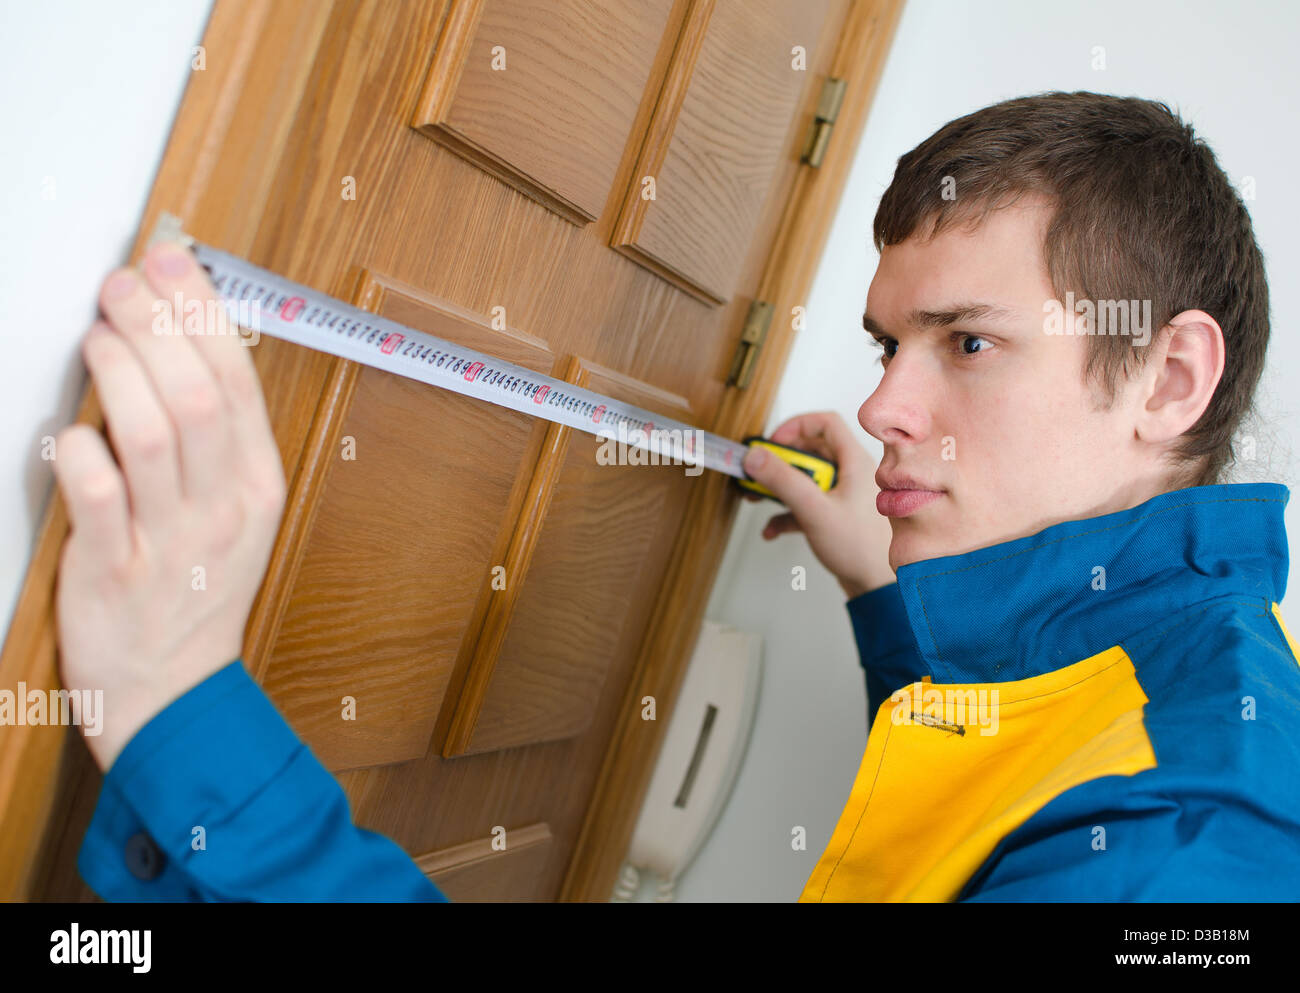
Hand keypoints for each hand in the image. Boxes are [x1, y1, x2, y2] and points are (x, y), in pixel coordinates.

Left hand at [52, 239, 286, 772]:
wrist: (175, 690)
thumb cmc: (196, 589)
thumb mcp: (232, 513)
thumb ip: (212, 439)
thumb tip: (173, 346)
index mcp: (256, 486)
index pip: (237, 384)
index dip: (202, 315)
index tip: (171, 264)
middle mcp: (220, 509)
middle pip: (195, 400)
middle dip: (157, 328)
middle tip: (122, 284)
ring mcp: (170, 541)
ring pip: (152, 438)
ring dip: (119, 373)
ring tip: (96, 337)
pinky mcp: (112, 572)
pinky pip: (97, 499)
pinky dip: (81, 452)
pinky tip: (69, 430)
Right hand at [741, 411, 892, 597]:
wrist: (876, 586)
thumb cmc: (860, 548)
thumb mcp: (814, 510)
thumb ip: (783, 481)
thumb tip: (755, 456)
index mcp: (854, 462)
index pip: (825, 424)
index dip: (796, 427)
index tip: (772, 443)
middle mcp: (849, 474)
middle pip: (809, 452)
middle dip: (779, 463)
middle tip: (757, 472)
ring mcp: (842, 495)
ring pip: (804, 478)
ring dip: (778, 487)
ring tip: (757, 497)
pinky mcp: (834, 515)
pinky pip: (805, 503)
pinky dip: (785, 513)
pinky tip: (772, 529)